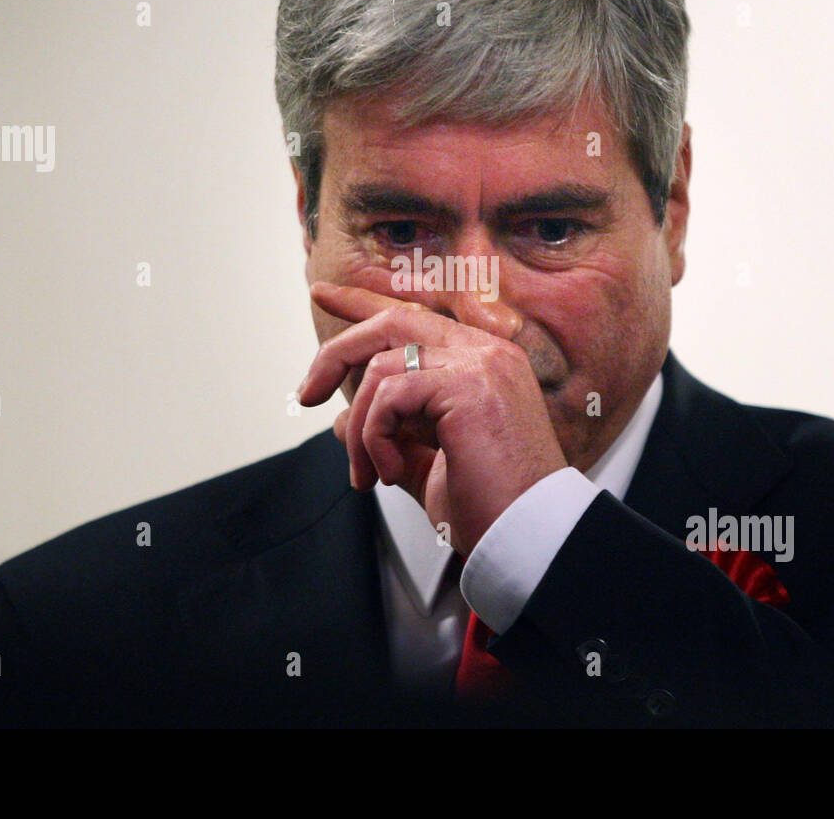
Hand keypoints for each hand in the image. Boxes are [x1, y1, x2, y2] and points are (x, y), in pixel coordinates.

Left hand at [296, 282, 567, 556]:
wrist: (528, 539)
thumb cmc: (490, 507)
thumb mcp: (427, 465)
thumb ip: (390, 436)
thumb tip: (342, 420)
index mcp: (483, 363)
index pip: (414, 316)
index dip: (362, 303)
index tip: (322, 294)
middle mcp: (486, 352)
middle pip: (392, 322)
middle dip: (336, 354)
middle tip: (304, 395)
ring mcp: (481, 364)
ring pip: (383, 367)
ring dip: (359, 427)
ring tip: (369, 474)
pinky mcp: (468, 386)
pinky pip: (391, 396)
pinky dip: (375, 437)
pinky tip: (391, 472)